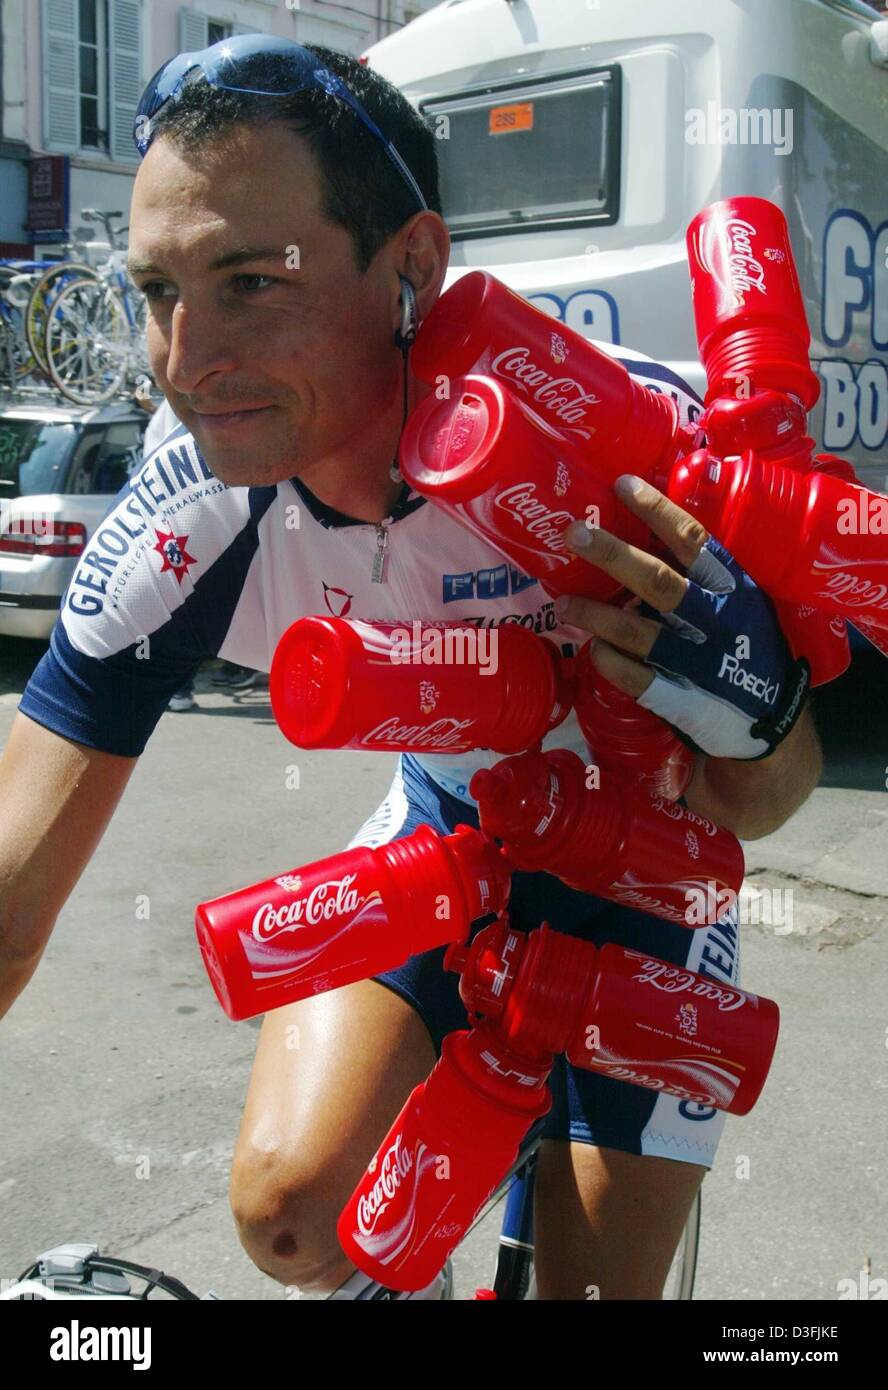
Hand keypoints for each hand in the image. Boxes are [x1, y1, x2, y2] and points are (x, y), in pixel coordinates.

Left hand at [555, 474, 810, 758]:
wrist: (773, 720)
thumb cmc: (748, 648)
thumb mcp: (741, 603)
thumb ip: (702, 577)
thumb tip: (646, 534)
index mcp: (733, 588)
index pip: (694, 540)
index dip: (657, 511)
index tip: (622, 485)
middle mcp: (716, 619)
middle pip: (658, 580)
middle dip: (612, 554)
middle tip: (573, 534)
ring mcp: (698, 661)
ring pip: (639, 631)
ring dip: (596, 614)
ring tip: (563, 603)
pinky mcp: (683, 700)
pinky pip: (636, 677)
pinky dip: (610, 661)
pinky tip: (593, 649)